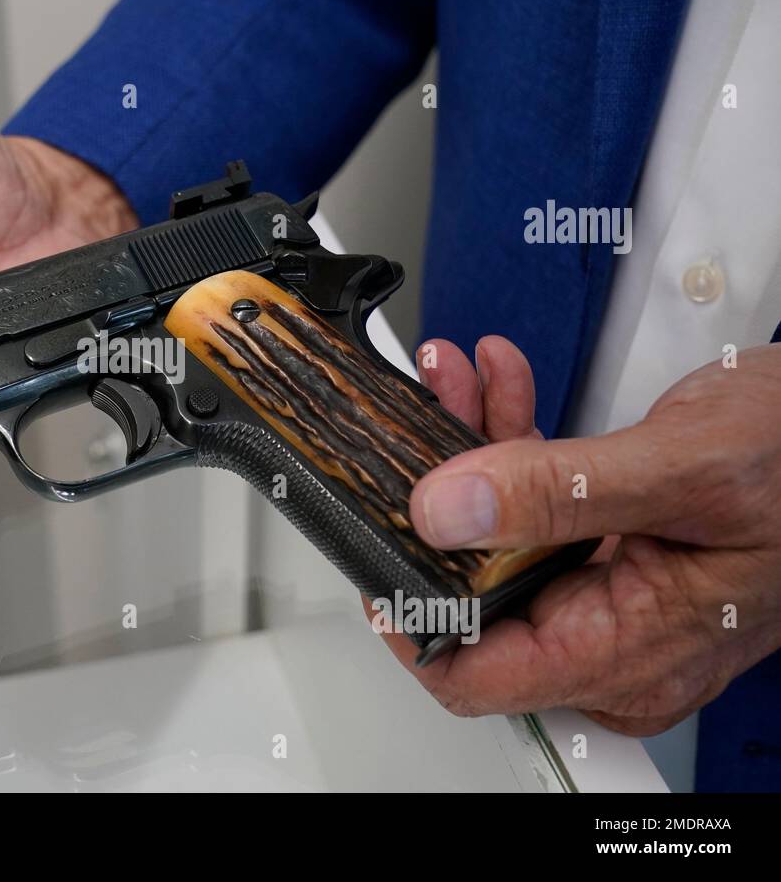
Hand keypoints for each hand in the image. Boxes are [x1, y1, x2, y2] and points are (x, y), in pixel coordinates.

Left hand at [374, 335, 780, 735]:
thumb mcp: (682, 470)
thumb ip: (559, 493)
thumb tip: (446, 512)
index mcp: (627, 652)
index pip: (476, 674)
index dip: (410, 614)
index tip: (375, 539)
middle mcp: (611, 636)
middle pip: (473, 590)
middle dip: (437, 498)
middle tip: (417, 423)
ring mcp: (608, 592)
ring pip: (497, 537)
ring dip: (470, 451)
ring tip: (456, 382)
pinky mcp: (608, 548)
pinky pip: (534, 507)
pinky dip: (511, 445)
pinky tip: (498, 388)